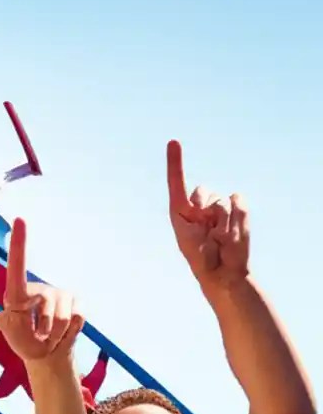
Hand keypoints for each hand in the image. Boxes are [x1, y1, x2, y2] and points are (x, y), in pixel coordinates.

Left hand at [0, 218, 83, 363]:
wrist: (47, 356)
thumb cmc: (24, 342)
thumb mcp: (11, 335)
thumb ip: (7, 325)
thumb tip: (5, 315)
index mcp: (18, 294)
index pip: (17, 267)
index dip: (19, 244)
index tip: (19, 219)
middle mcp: (40, 289)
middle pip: (47, 306)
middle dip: (46, 330)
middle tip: (40, 339)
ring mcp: (59, 294)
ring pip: (63, 315)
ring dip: (58, 334)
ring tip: (50, 337)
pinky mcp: (76, 302)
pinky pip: (78, 316)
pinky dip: (72, 331)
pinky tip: (65, 332)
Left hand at [166, 140, 249, 291]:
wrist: (222, 272)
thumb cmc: (200, 255)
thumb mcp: (186, 234)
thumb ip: (192, 212)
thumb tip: (216, 200)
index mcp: (182, 209)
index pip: (177, 182)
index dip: (175, 162)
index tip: (173, 141)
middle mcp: (201, 206)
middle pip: (202, 191)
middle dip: (203, 205)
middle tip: (205, 228)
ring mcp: (220, 207)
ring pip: (221, 200)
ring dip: (220, 220)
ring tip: (219, 237)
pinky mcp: (239, 210)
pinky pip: (238, 201)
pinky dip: (237, 216)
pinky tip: (232, 232)